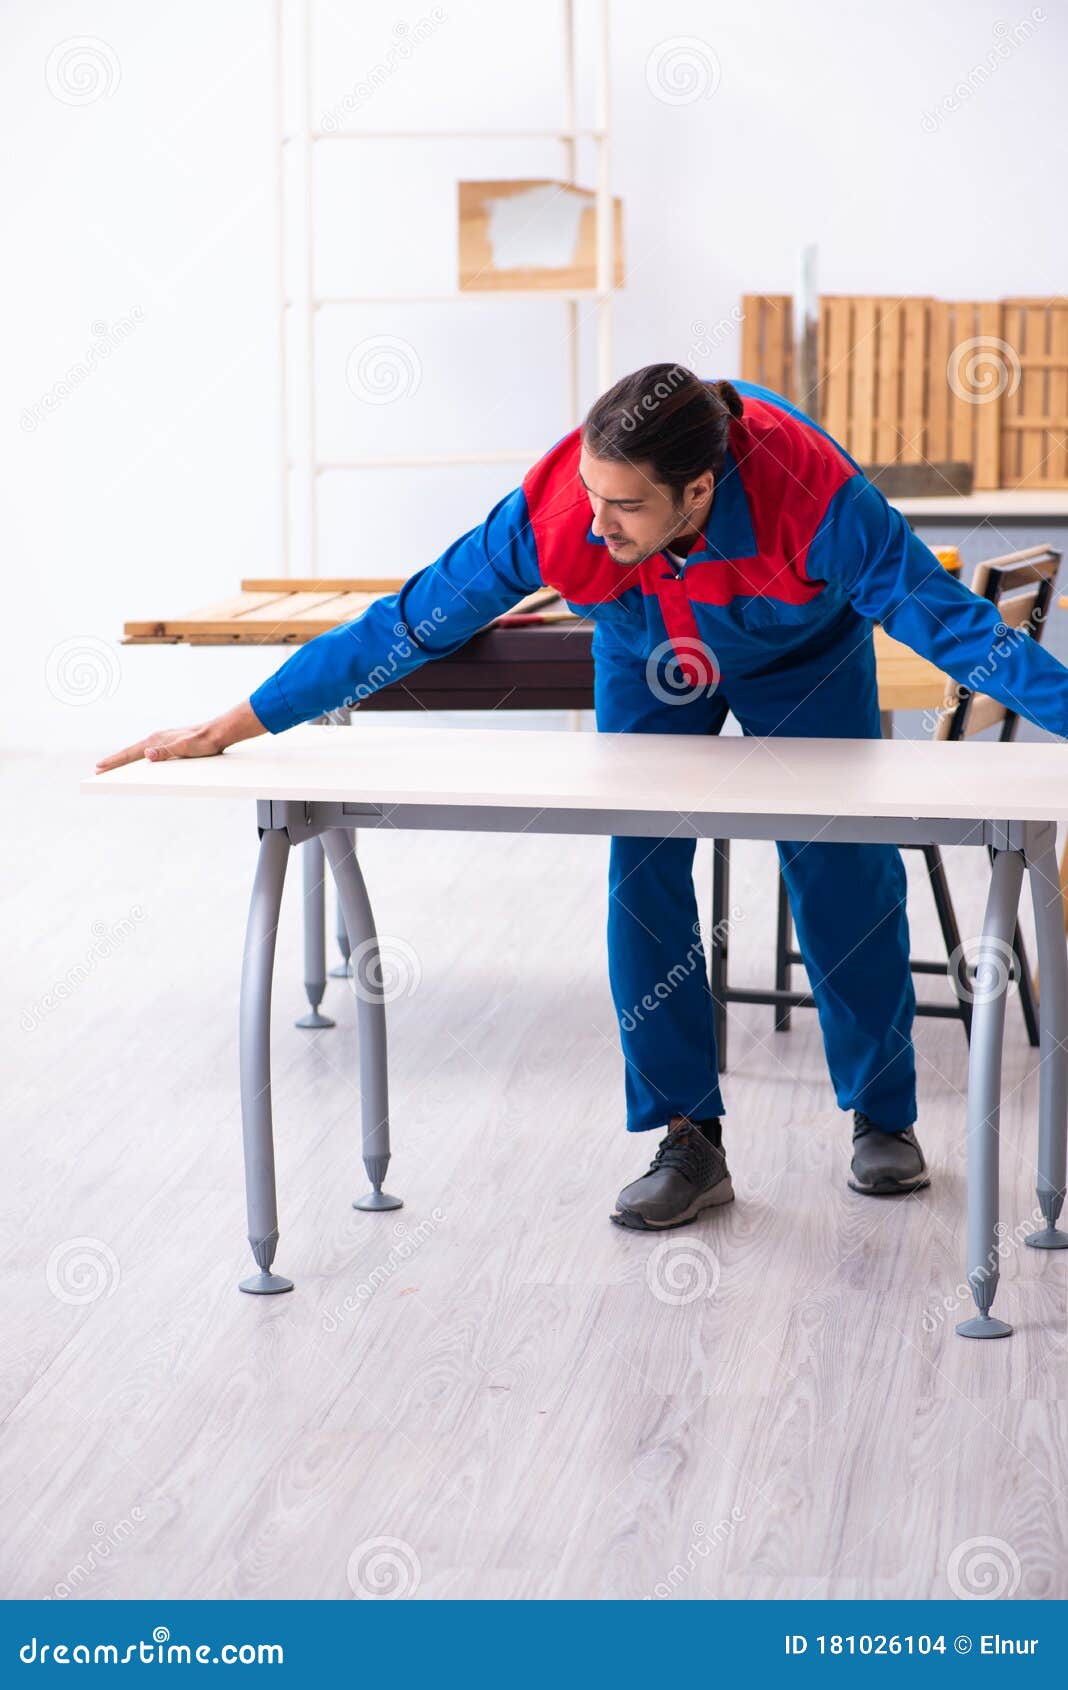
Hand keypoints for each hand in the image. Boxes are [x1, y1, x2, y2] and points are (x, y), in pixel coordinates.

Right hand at [94, 722, 222, 772]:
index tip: (99, 767)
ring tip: (114, 768)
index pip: (130, 753)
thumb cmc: (203, 742)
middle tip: (99, 769)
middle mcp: (157, 738)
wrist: (218, 733)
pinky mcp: (170, 744)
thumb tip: (147, 754)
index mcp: (156, 740)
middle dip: (115, 761)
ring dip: (126, 760)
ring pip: (139, 752)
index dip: (115, 761)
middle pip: (131, 752)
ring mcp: (163, 740)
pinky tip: (140, 764)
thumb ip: (166, 752)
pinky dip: (139, 758)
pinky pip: (149, 753)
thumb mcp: (185, 749)